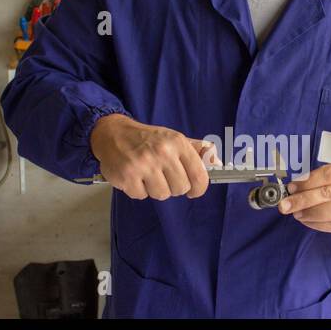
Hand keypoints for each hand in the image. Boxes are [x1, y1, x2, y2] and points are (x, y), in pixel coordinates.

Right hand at [90, 114, 216, 199]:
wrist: (112, 133)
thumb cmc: (148, 139)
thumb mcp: (175, 139)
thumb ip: (198, 151)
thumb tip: (218, 163)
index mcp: (177, 143)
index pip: (199, 176)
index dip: (199, 188)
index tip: (194, 190)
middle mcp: (161, 153)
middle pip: (181, 189)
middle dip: (173, 186)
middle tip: (163, 175)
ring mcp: (143, 165)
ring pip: (162, 195)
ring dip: (155, 189)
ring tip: (147, 175)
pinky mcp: (126, 177)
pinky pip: (141, 196)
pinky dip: (138, 190)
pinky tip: (134, 176)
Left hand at [279, 163, 330, 239]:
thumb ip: (313, 180)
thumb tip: (292, 190)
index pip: (328, 175)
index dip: (307, 182)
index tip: (291, 188)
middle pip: (329, 193)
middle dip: (303, 200)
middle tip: (285, 206)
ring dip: (311, 214)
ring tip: (297, 214)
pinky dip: (318, 225)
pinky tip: (307, 221)